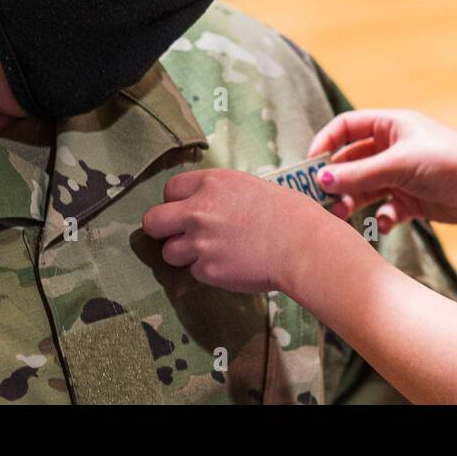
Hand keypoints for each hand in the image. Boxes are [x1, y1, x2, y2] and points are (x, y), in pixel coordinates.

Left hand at [141, 169, 327, 293]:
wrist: (303, 246)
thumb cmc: (291, 215)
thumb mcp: (252, 188)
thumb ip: (222, 195)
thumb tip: (212, 205)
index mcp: (212, 183)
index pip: (170, 189)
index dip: (177, 202)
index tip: (187, 210)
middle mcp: (199, 210)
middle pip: (153, 221)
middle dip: (162, 229)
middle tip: (179, 235)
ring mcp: (200, 242)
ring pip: (168, 252)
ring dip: (185, 255)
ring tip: (211, 254)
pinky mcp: (207, 271)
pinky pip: (194, 273)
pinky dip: (207, 272)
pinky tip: (230, 266)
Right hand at [308, 109, 456, 231]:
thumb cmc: (446, 163)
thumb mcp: (398, 165)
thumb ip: (358, 174)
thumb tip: (320, 180)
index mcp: (391, 126)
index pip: (346, 127)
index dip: (326, 144)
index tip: (310, 166)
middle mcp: (394, 147)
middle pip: (352, 161)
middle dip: (336, 179)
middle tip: (318, 199)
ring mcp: (402, 174)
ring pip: (365, 187)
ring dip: (352, 200)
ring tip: (341, 215)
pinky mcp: (412, 199)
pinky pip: (386, 208)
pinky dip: (381, 216)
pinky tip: (385, 223)